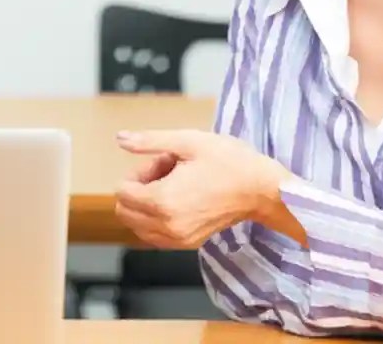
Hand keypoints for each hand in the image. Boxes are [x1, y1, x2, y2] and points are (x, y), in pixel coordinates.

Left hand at [114, 129, 298, 249]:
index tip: (164, 161)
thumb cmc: (230, 162)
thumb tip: (120, 139)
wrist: (262, 189)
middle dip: (139, 188)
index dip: (139, 172)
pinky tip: (180, 199)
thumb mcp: (188, 141)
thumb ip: (149, 141)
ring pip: (137, 225)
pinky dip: (157, 218)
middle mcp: (166, 226)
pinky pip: (155, 235)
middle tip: (168, 172)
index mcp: (162, 201)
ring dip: (147, 204)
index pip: (123, 191)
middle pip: (125, 210)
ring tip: (175, 185)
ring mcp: (178, 239)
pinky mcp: (188, 243)